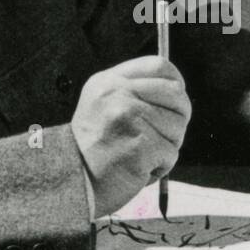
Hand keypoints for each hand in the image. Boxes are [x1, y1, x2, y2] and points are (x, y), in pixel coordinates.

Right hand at [70, 56, 191, 216]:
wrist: (72, 183)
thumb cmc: (93, 150)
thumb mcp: (102, 105)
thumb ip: (134, 92)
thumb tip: (177, 90)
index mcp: (108, 81)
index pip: (159, 66)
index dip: (175, 84)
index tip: (174, 103)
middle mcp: (117, 94)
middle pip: (176, 95)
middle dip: (177, 118)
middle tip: (163, 136)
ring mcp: (129, 118)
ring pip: (177, 127)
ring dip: (167, 146)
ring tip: (141, 155)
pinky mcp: (140, 146)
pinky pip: (171, 153)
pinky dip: (161, 167)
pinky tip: (138, 169)